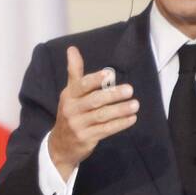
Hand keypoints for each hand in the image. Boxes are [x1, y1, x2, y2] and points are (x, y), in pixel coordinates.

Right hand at [47, 46, 139, 180]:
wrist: (60, 145)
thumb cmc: (70, 113)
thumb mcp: (69, 93)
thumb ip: (74, 72)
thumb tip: (72, 49)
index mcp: (68, 96)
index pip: (81, 85)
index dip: (94, 80)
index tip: (109, 74)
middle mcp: (71, 110)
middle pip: (94, 101)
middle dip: (112, 95)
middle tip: (130, 89)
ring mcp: (78, 125)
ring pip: (101, 116)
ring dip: (120, 110)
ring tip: (135, 105)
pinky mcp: (86, 138)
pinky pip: (105, 130)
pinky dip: (119, 124)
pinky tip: (131, 119)